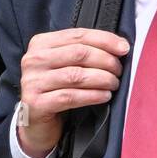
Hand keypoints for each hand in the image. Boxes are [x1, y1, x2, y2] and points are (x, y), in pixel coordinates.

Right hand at [17, 27, 130, 157]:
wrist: (37, 122)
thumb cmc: (56, 90)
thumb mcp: (65, 65)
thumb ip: (84, 52)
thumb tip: (120, 46)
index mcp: (40, 44)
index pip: (77, 35)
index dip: (105, 40)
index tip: (124, 48)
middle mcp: (33, 60)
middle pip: (78, 53)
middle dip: (105, 61)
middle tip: (119, 70)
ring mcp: (32, 82)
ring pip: (76, 75)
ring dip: (102, 79)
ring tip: (114, 84)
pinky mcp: (36, 103)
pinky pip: (70, 97)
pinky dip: (92, 95)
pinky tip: (104, 96)